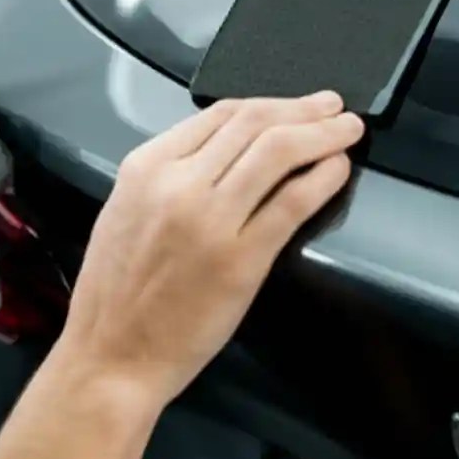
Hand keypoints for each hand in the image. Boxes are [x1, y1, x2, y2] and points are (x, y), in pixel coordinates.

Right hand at [51, 92, 362, 405]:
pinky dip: (322, 178)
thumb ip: (167, 177)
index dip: (268, 102)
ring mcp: (211, 220)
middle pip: (255, 123)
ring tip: (346, 129)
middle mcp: (177, 184)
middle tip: (332, 105)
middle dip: (303, 108)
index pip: (220, 114)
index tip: (293, 104)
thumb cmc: (116, 295)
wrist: (112, 356)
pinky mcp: (242, 259)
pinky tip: (337, 170)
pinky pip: (292, 202)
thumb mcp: (125, 212)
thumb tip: (226, 154)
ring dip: (322, 133)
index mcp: (145, 168)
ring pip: (278, 151)